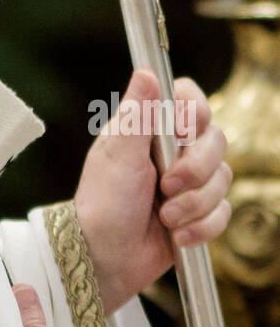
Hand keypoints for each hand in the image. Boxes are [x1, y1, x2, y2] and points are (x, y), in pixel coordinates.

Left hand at [74, 69, 231, 315]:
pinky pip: (223, 212)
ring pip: (222, 179)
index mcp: (151, 128)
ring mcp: (189, 181)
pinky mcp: (199, 212)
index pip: (190, 100)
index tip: (181, 132)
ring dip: (193, 204)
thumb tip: (147, 70)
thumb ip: (137, 113)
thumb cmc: (103, 201)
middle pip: (215, 140)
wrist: (105, 256)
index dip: (194, 113)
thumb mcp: (117, 152)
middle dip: (194, 169)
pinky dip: (200, 226)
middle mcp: (173, 150)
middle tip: (165, 186)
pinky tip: (175, 235)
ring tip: (164, 216)